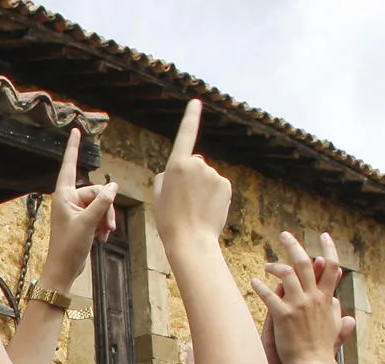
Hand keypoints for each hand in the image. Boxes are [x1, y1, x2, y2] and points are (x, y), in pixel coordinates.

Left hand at [39, 129, 120, 287]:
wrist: (63, 270)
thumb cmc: (69, 247)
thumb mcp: (88, 223)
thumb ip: (102, 203)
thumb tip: (113, 186)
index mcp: (63, 195)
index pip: (70, 165)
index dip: (73, 148)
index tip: (75, 130)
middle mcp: (68, 199)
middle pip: (96, 192)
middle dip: (106, 208)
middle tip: (107, 227)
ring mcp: (75, 210)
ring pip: (101, 204)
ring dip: (106, 219)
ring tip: (105, 235)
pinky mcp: (82, 220)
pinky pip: (99, 215)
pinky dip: (103, 225)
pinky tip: (103, 239)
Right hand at [152, 101, 231, 246]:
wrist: (190, 240)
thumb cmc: (169, 220)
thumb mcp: (158, 195)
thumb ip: (166, 176)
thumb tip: (176, 171)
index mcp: (177, 165)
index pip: (186, 134)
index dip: (191, 117)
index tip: (196, 102)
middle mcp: (198, 164)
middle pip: (194, 164)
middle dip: (190, 177)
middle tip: (182, 200)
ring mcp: (214, 174)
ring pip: (206, 177)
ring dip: (201, 189)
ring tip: (194, 209)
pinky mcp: (226, 185)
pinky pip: (217, 186)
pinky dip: (213, 196)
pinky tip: (206, 210)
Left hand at [251, 232, 348, 363]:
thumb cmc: (323, 351)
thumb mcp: (335, 331)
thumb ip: (339, 318)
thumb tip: (347, 313)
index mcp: (327, 299)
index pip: (332, 267)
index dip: (329, 250)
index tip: (325, 236)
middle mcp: (313, 298)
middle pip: (305, 263)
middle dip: (294, 246)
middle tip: (284, 235)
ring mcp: (298, 305)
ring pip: (287, 274)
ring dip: (275, 266)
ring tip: (266, 266)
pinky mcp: (283, 316)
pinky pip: (269, 296)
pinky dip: (261, 287)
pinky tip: (254, 282)